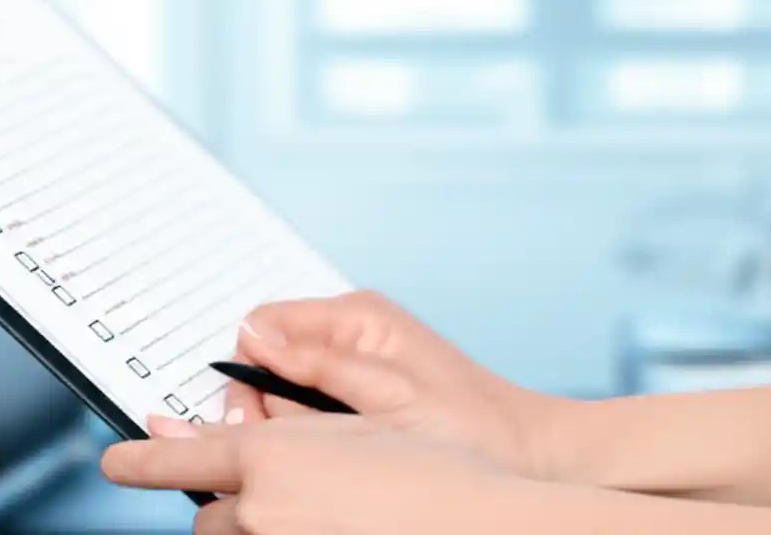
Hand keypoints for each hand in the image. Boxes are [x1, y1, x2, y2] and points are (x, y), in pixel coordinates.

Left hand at [103, 415, 524, 534]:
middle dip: (230, 505)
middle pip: (210, 513)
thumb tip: (242, 420)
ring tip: (313, 515)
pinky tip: (319, 524)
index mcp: (270, 454)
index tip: (116, 462)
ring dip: (252, 530)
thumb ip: (297, 414)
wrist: (483, 523)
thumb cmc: (437, 470)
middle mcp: (258, 508)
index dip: (140, 460)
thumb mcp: (365, 422)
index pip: (177, 458)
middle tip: (280, 497)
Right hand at [205, 290, 580, 478]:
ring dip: (291, 423)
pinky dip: (312, 434)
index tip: (251, 420)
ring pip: (284, 391)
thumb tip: (253, 337)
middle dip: (267, 405)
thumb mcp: (391, 397)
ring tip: (332, 450)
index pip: (261, 326)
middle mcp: (350, 331)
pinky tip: (339, 453)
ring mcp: (353, 363)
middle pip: (266, 361)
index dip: (245, 373)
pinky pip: (309, 410)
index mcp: (356, 316)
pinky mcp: (359, 393)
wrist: (524, 452)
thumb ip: (321, 365)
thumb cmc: (473, 425)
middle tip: (298, 447)